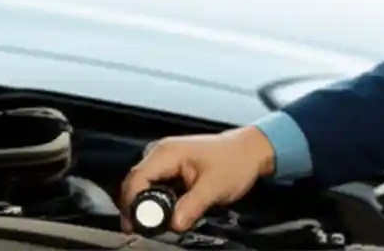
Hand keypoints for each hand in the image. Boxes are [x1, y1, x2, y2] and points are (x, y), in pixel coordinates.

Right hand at [119, 126, 275, 232]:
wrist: (251, 151)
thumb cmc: (236, 161)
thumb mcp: (215, 187)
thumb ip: (192, 206)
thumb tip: (174, 225)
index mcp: (167, 153)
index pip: (136, 180)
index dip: (133, 205)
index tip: (138, 226)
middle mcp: (161, 154)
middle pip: (136, 184)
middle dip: (138, 209)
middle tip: (146, 231)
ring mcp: (166, 160)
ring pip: (145, 187)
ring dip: (148, 207)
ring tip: (158, 225)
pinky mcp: (172, 169)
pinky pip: (156, 187)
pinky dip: (158, 203)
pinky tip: (167, 215)